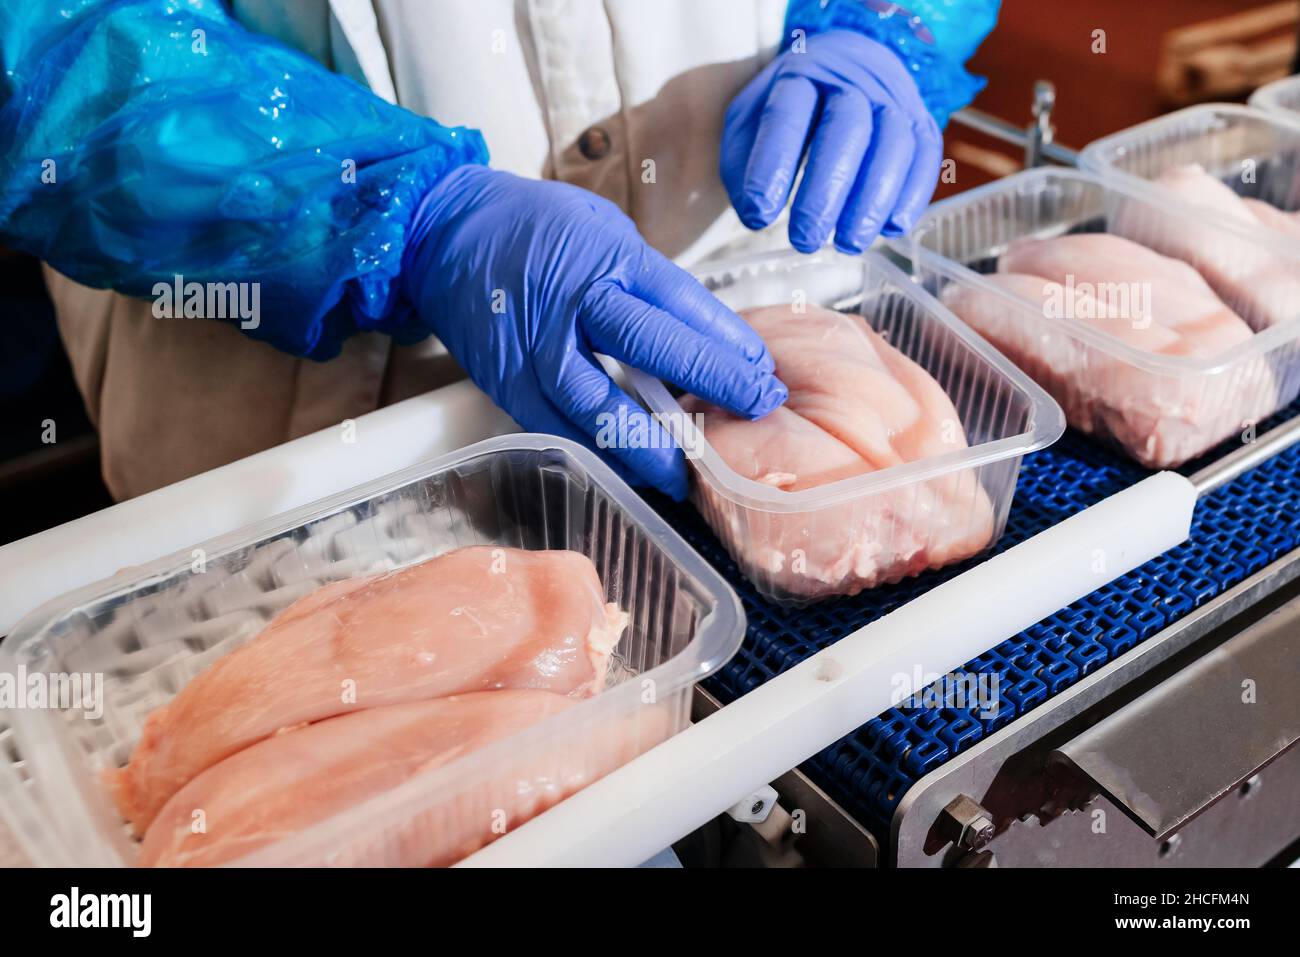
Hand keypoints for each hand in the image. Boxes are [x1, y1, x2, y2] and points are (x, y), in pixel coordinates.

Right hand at [401, 165, 786, 498]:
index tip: (762, 373)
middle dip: (710, 386)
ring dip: (649, 447)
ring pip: (599, 407)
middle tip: (753, 415)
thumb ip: (651, 283)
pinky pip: (558, 430)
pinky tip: (628, 471)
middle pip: (650, 349)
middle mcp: (571, 302)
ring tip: (686, 475)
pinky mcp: (506, 383)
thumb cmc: (533, 226)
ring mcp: (535, 347)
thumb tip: (711, 339)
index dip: (727, 344)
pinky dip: (597, 456)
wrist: (442, 231)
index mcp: (605, 256)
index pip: (681, 303)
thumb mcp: (605, 231)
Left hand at [721, 29, 942, 253]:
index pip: (787, 116)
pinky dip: (912, 195)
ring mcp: (893, 98)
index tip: (759, 216)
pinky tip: (891, 228)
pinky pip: (926, 156)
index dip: (772, 167)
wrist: (847, 63)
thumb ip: (745, 166)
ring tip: (848, 244)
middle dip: (826, 191)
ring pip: (894, 143)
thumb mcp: (751, 122)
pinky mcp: (921, 122)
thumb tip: (756, 215)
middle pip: (847, 128)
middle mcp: (852, 80)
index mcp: (801, 75)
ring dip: (873, 200)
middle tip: (805, 240)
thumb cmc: (791, 109)